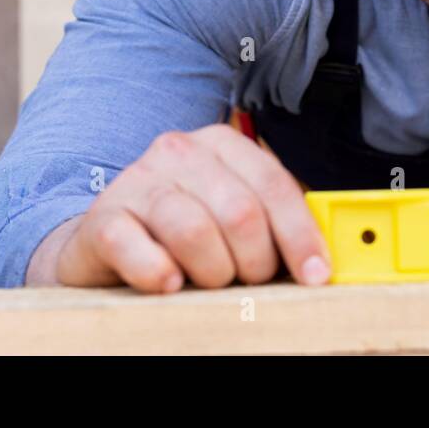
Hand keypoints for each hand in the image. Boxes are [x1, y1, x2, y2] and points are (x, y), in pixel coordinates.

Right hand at [31, 125, 330, 291]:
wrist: (108, 239)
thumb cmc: (185, 230)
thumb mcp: (232, 214)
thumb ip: (275, 222)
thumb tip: (324, 257)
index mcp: (222, 144)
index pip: (273, 185)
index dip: (299, 234)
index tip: (315, 274)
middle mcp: (179, 151)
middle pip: (240, 211)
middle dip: (256, 260)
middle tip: (249, 280)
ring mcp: (138, 181)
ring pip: (194, 230)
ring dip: (213, 271)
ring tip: (209, 282)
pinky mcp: (104, 218)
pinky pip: (138, 250)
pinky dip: (159, 274)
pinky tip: (170, 283)